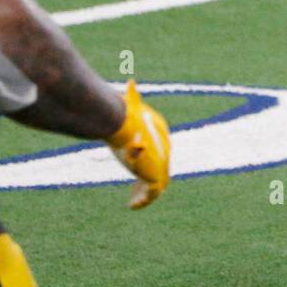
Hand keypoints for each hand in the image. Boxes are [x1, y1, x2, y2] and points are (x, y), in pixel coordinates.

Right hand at [107, 79, 170, 208]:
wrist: (123, 123)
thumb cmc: (123, 114)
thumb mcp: (128, 106)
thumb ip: (131, 97)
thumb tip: (132, 81)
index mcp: (160, 133)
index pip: (159, 151)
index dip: (149, 163)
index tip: (138, 175)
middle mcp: (164, 148)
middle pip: (159, 169)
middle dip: (148, 182)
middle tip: (137, 193)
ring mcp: (162, 162)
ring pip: (158, 184)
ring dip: (146, 194)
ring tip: (134, 202)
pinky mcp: (156, 174)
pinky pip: (153, 193)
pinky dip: (143, 200)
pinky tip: (131, 205)